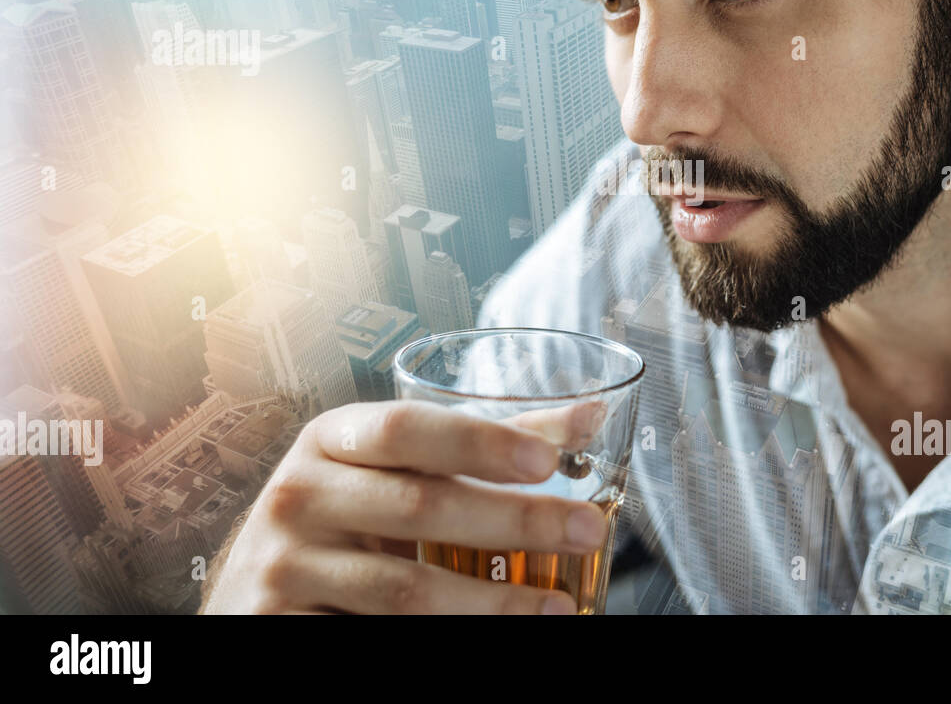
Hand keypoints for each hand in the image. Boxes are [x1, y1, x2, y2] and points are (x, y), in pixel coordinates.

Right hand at [199, 399, 609, 613]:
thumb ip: (489, 443)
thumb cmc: (349, 514)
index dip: (478, 441)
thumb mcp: (399, 469)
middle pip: (418, 506)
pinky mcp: (279, 627)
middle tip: (587, 529)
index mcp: (331, 439)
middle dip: (514, 521)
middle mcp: (299, 494)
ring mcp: (284, 566)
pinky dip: (444, 639)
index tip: (548, 459)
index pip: (405, 428)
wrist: (257, 588)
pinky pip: (375, 637)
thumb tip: (590, 414)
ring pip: (404, 590)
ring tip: (558, 607)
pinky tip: (492, 637)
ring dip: (491, 603)